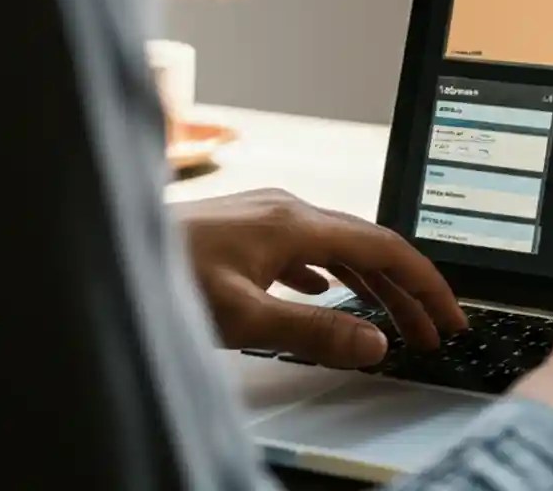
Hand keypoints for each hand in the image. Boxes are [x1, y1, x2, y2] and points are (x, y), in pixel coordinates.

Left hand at [175, 188, 466, 367]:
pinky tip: (328, 292)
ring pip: (341, 249)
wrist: (102, 245)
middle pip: (370, 248)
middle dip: (407, 292)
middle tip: (432, 332)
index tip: (450, 316)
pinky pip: (310, 250)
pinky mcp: (248, 232)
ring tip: (392, 323)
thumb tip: (376, 342)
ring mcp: (268, 218)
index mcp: (297, 223)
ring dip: (373, 286)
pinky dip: (335, 274)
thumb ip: (315, 331)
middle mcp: (289, 211)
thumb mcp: (245, 317)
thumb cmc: (165, 276)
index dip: (426, 284)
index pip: (387, 248)